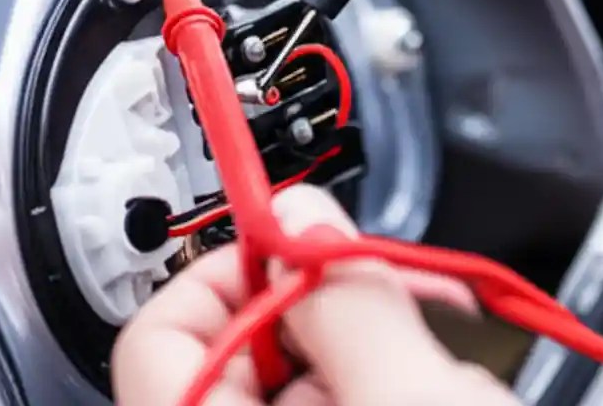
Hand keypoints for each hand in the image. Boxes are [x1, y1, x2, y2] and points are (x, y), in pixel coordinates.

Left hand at [111, 185, 519, 404]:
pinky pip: (349, 397)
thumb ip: (349, 298)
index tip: (299, 242)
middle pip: (248, 341)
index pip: (157, 330)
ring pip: (313, 373)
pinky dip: (397, 385)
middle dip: (333, 309)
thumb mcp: (414, 398)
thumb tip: (304, 214)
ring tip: (443, 378)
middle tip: (396, 306)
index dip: (232, 267)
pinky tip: (445, 394)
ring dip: (383, 354)